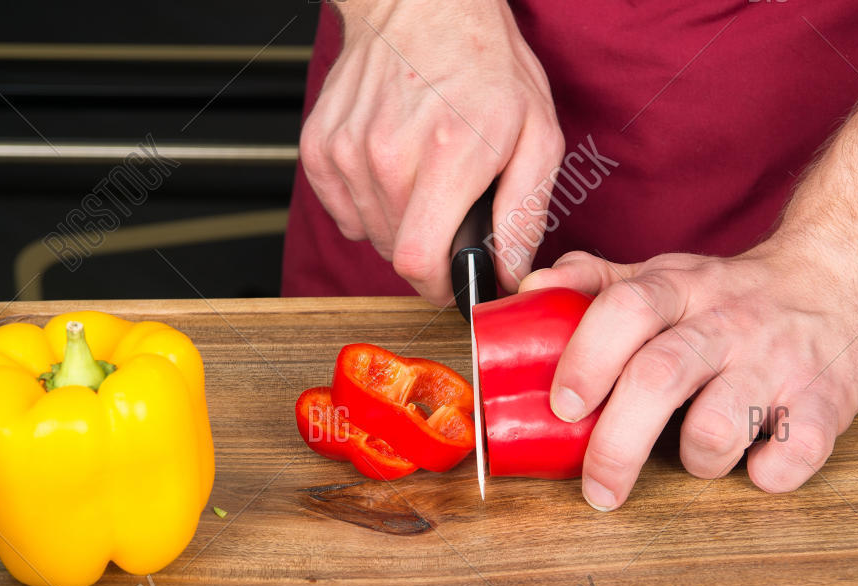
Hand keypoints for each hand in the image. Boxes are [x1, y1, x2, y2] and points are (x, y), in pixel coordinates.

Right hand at [299, 0, 563, 303]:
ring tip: (424, 180)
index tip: (453, 281)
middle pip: (396, 252)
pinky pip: (343, 210)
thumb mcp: (537, 132)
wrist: (421, 3)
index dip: (438, 285)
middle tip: (450, 211)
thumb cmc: (484, 62)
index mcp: (446, 156)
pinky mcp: (320, 146)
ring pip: (371, 232)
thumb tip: (509, 272)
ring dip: (399, 224)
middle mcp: (388, 155)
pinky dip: (368, 204)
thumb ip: (525, 212)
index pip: (418, 262)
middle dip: (428, 248)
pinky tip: (392, 170)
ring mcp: (347, 150)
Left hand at [521, 240, 857, 508]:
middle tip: (599, 487)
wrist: (848, 274)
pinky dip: (767, 475)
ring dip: (696, 460)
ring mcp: (779, 363)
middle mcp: (728, 323)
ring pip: (718, 428)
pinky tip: (759, 460)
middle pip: (659, 378)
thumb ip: (600, 286)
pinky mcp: (826, 404)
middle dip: (616, 445)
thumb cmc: (740, 293)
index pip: (625, 309)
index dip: (586, 359)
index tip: (563, 406)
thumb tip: (530, 290)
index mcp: (682, 290)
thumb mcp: (672, 274)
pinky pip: (790, 458)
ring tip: (699, 454)